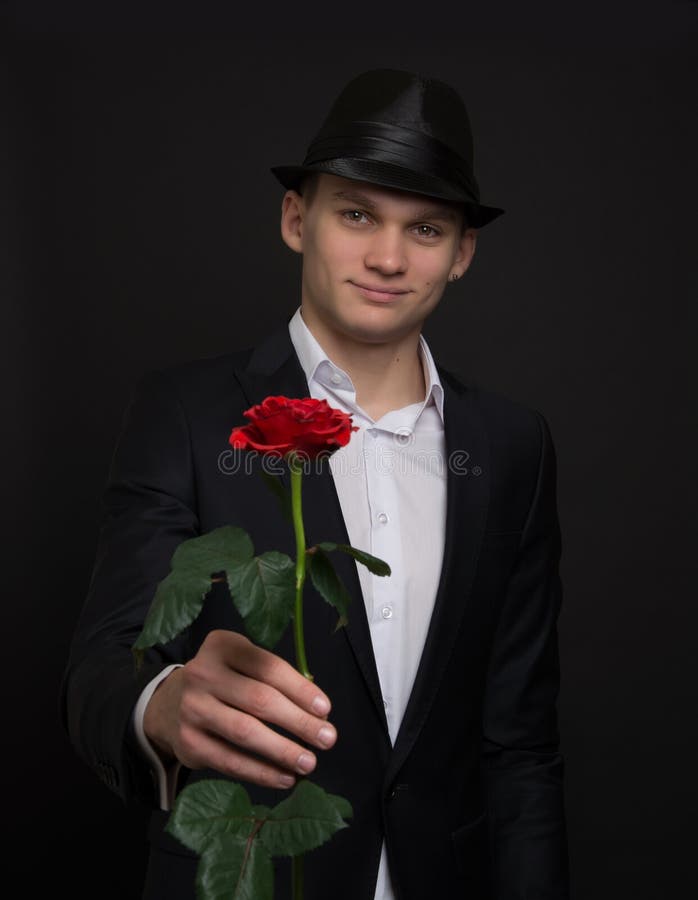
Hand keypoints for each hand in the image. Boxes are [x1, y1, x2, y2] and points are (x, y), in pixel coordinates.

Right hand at [142, 629, 336, 789]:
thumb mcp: (243, 664)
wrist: (170, 704)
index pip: (268, 667)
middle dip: (299, 722)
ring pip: (245, 732)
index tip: (325, 709)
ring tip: (309, 762)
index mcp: (222, 646)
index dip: (300, 689)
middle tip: (327, 738)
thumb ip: (275, 679)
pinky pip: (230, 761)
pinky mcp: (188, 742)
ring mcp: (192, 708)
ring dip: (282, 750)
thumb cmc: (224, 681)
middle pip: (260, 700)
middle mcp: (202, 673)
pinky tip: (284, 777)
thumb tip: (318, 712)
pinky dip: (261, 772)